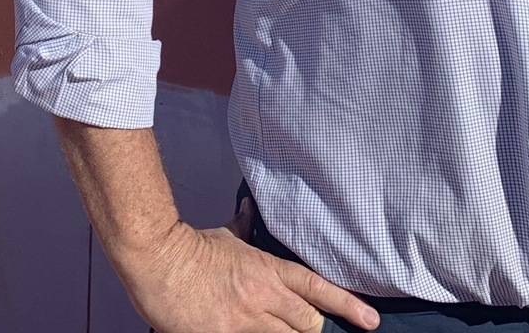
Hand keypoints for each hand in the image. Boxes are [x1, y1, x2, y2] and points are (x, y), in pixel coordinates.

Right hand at [113, 217, 379, 332]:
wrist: (156, 261)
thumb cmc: (189, 247)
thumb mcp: (224, 236)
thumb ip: (244, 227)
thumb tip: (251, 208)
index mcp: (267, 270)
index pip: (318, 288)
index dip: (349, 305)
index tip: (371, 320)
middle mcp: (262, 299)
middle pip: (308, 325)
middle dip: (315, 329)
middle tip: (314, 328)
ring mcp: (244, 323)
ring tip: (286, 331)